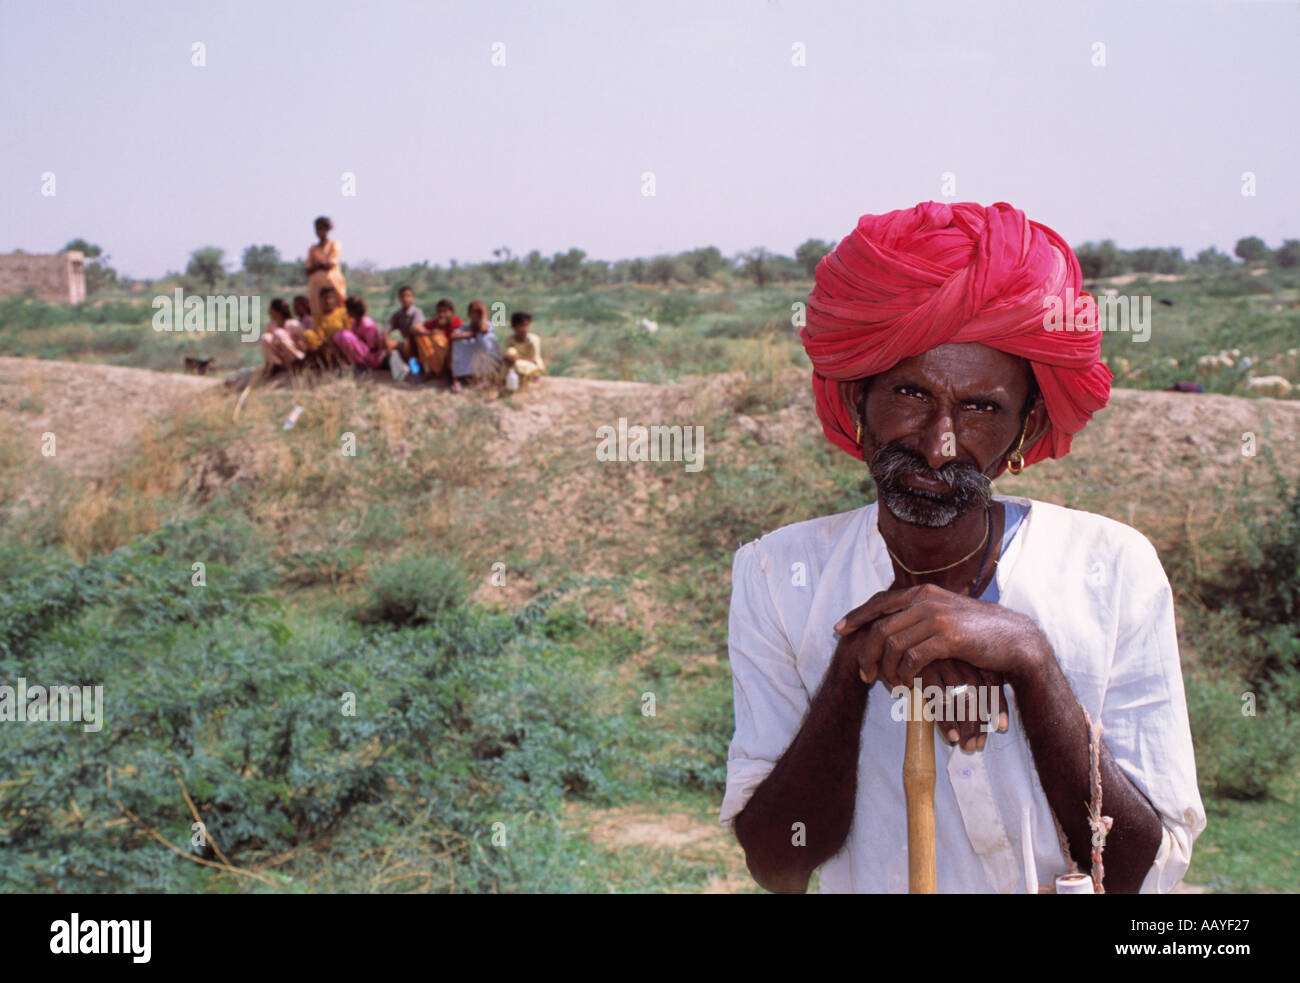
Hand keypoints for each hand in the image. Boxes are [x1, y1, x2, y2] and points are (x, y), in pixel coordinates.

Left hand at [835, 583, 1040, 685]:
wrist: (1016, 640)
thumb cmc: (982, 632)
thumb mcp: (948, 615)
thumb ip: (923, 614)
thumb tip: (897, 623)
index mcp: (924, 592)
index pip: (880, 601)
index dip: (857, 616)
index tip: (840, 629)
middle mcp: (926, 600)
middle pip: (880, 626)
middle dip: (865, 651)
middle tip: (863, 674)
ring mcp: (936, 617)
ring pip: (892, 644)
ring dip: (885, 669)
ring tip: (887, 685)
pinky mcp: (947, 638)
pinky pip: (911, 658)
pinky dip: (904, 675)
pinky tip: (907, 685)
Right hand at [903, 658, 1007, 750]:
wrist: (896, 645)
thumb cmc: (928, 662)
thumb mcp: (952, 664)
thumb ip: (970, 681)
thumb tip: (987, 715)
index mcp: (971, 655)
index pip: (992, 680)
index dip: (999, 705)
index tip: (1001, 727)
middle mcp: (959, 657)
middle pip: (977, 693)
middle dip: (980, 722)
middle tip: (978, 745)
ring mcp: (941, 664)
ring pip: (961, 698)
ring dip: (967, 726)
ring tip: (968, 745)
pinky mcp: (923, 672)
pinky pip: (938, 701)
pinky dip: (947, 721)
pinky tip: (952, 735)